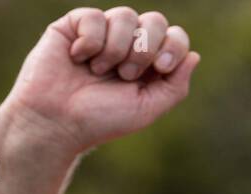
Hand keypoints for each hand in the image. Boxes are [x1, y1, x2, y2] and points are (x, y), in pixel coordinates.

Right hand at [4, 6, 199, 156]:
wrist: (56, 121)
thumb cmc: (100, 120)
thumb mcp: (146, 109)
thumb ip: (175, 86)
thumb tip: (194, 56)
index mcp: (148, 65)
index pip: (175, 37)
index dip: (173, 46)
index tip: (162, 67)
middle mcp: (127, 45)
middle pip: (155, 21)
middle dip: (144, 49)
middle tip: (125, 75)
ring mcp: (102, 33)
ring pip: (126, 16)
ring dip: (116, 48)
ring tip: (99, 71)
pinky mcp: (75, 26)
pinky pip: (95, 16)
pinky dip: (91, 41)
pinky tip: (78, 58)